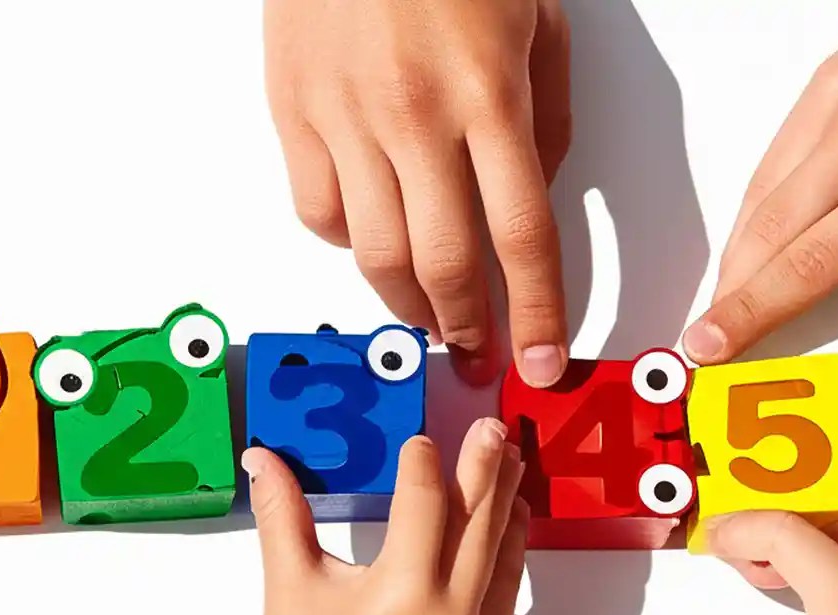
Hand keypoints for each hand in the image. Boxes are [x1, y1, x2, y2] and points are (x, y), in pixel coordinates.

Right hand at [236, 419, 619, 614]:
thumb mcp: (290, 587)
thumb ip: (281, 516)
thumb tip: (265, 461)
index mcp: (406, 585)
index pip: (426, 501)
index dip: (424, 462)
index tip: (422, 440)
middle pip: (479, 526)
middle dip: (487, 473)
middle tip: (496, 432)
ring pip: (509, 579)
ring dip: (517, 532)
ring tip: (521, 493)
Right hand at [264, 0, 572, 386]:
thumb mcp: (537, 21)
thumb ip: (545, 117)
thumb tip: (533, 196)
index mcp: (487, 94)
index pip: (521, 233)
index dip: (535, 310)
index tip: (540, 358)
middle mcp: (414, 118)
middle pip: (445, 260)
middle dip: (468, 327)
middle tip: (478, 357)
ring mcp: (344, 120)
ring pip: (373, 251)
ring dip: (406, 304)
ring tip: (428, 320)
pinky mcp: (292, 115)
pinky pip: (317, 211)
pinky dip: (345, 242)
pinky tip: (370, 239)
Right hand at [685, 0, 837, 363]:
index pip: (813, 263)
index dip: (755, 311)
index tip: (715, 345)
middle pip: (771, 230)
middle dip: (731, 290)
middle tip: (706, 331)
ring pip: (763, 192)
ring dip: (739, 250)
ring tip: (727, 292)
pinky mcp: (827, 78)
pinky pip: (776, 153)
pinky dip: (760, 202)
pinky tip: (754, 231)